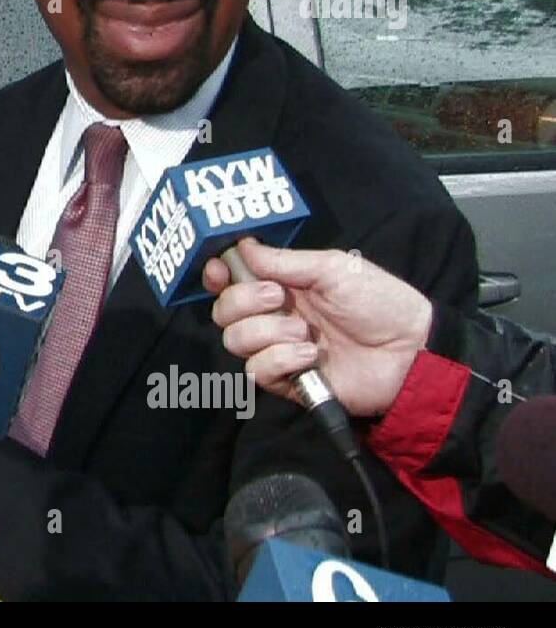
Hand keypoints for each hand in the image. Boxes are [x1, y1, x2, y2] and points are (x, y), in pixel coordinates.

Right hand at [201, 238, 432, 416]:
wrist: (410, 352)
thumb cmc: (379, 303)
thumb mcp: (334, 268)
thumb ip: (285, 261)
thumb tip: (244, 247)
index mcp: (283, 285)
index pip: (232, 280)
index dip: (218, 275)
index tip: (219, 271)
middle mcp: (273, 316)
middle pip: (224, 310)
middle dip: (244, 301)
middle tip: (278, 298)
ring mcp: (278, 349)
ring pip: (235, 340)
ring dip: (267, 332)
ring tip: (304, 333)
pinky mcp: (286, 380)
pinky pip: (257, 370)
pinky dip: (281, 359)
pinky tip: (312, 356)